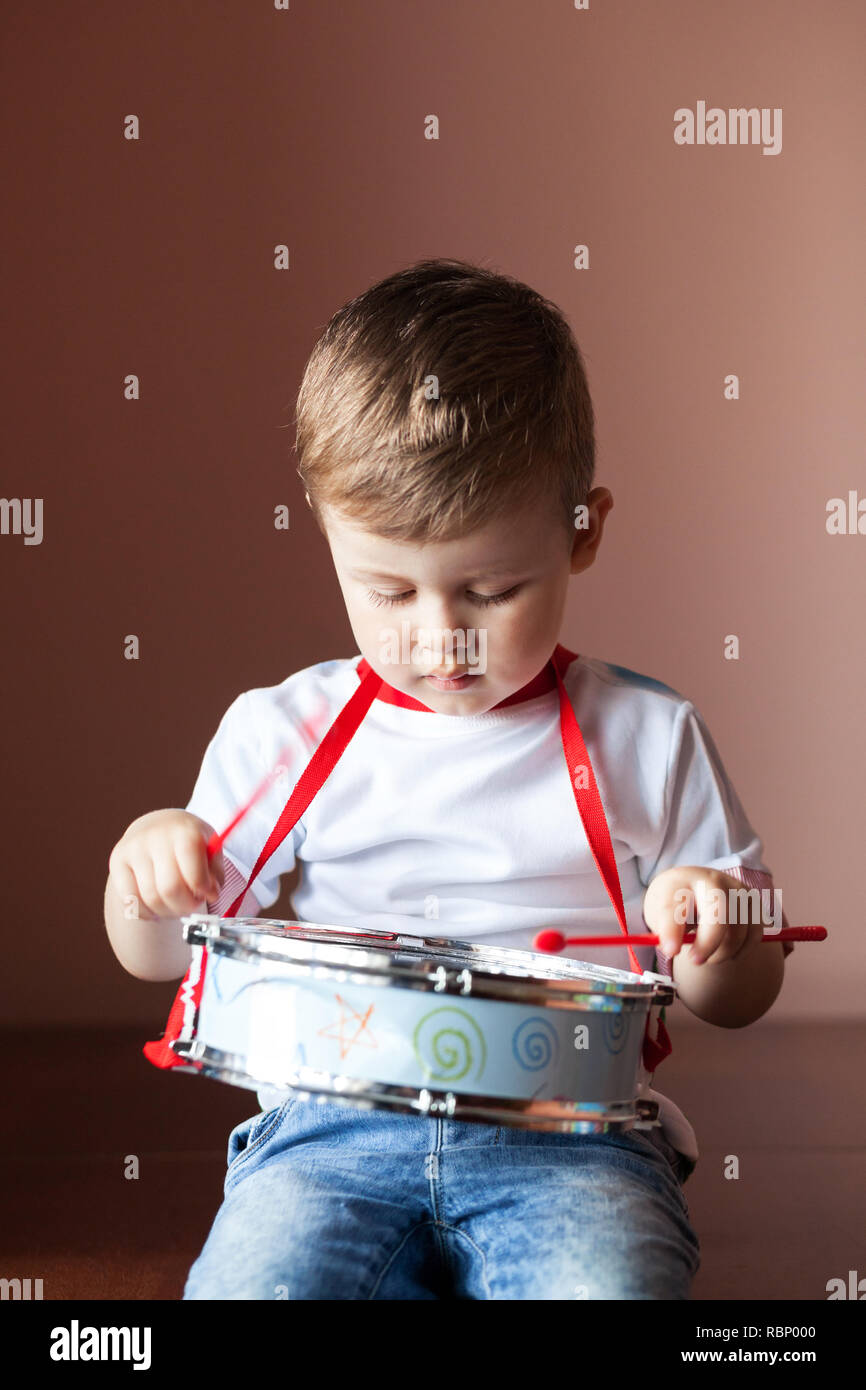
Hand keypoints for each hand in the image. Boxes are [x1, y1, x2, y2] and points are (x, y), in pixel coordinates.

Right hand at [108, 809, 224, 920]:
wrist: (159, 825)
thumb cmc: (189, 842)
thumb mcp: (211, 850)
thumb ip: (215, 875)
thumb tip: (210, 895)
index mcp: (184, 832)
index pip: (194, 874)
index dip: (203, 891)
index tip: (208, 893)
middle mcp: (156, 837)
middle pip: (170, 890)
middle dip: (186, 906)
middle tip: (192, 905)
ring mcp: (133, 848)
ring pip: (150, 899)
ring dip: (168, 911)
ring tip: (176, 905)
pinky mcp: (117, 860)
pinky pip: (129, 901)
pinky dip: (146, 912)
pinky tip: (157, 907)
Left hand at [643, 865, 763, 966]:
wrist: (694, 886)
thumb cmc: (675, 905)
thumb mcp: (659, 916)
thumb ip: (664, 933)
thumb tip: (672, 950)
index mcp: (678, 883)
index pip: (673, 905)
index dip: (671, 931)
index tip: (671, 951)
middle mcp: (709, 880)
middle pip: (717, 912)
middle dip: (708, 943)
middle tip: (695, 961)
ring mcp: (735, 888)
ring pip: (739, 927)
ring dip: (724, 951)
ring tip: (708, 957)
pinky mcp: (753, 901)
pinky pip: (755, 933)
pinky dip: (742, 949)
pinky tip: (727, 953)